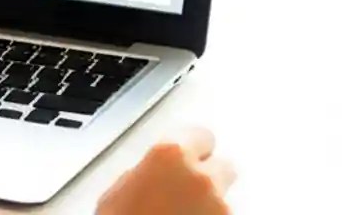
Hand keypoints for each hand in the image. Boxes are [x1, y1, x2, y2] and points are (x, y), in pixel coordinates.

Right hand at [96, 127, 236, 214]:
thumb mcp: (119, 189)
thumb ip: (148, 170)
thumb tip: (158, 172)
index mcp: (170, 154)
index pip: (200, 135)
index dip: (192, 147)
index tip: (187, 153)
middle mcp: (201, 177)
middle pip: (222, 165)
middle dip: (207, 176)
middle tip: (184, 188)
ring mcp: (219, 207)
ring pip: (223, 197)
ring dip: (208, 203)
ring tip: (180, 214)